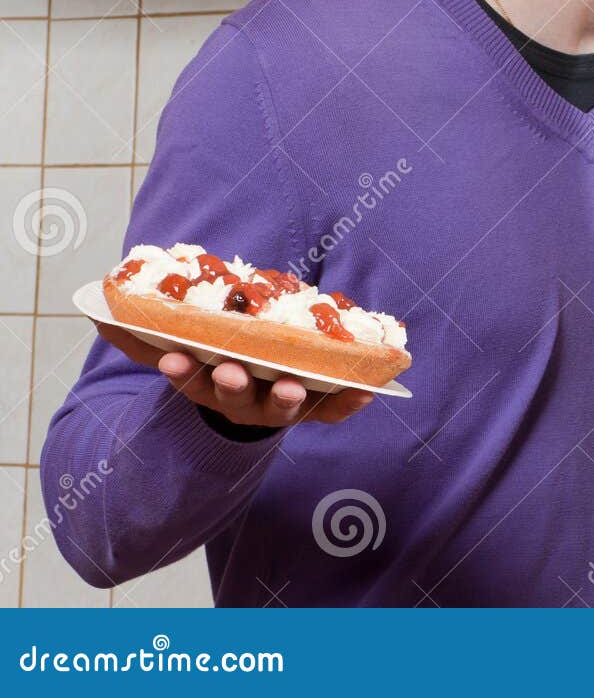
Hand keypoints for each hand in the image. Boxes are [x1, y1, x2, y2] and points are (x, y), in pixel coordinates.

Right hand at [96, 323, 374, 427]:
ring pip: (284, 406)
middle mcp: (243, 400)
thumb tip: (97, 311)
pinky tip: (368, 392)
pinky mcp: (318, 407)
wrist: (252, 397)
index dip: (182, 372)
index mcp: (207, 384)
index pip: (190, 379)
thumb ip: (142, 336)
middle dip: (231, 385)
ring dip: (290, 397)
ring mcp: (281, 406)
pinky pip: (335, 410)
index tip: (174, 358)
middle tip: (231, 372)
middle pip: (235, 397)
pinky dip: (350, 403)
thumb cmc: (215, 362)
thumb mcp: (179, 350)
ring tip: (296, 385)